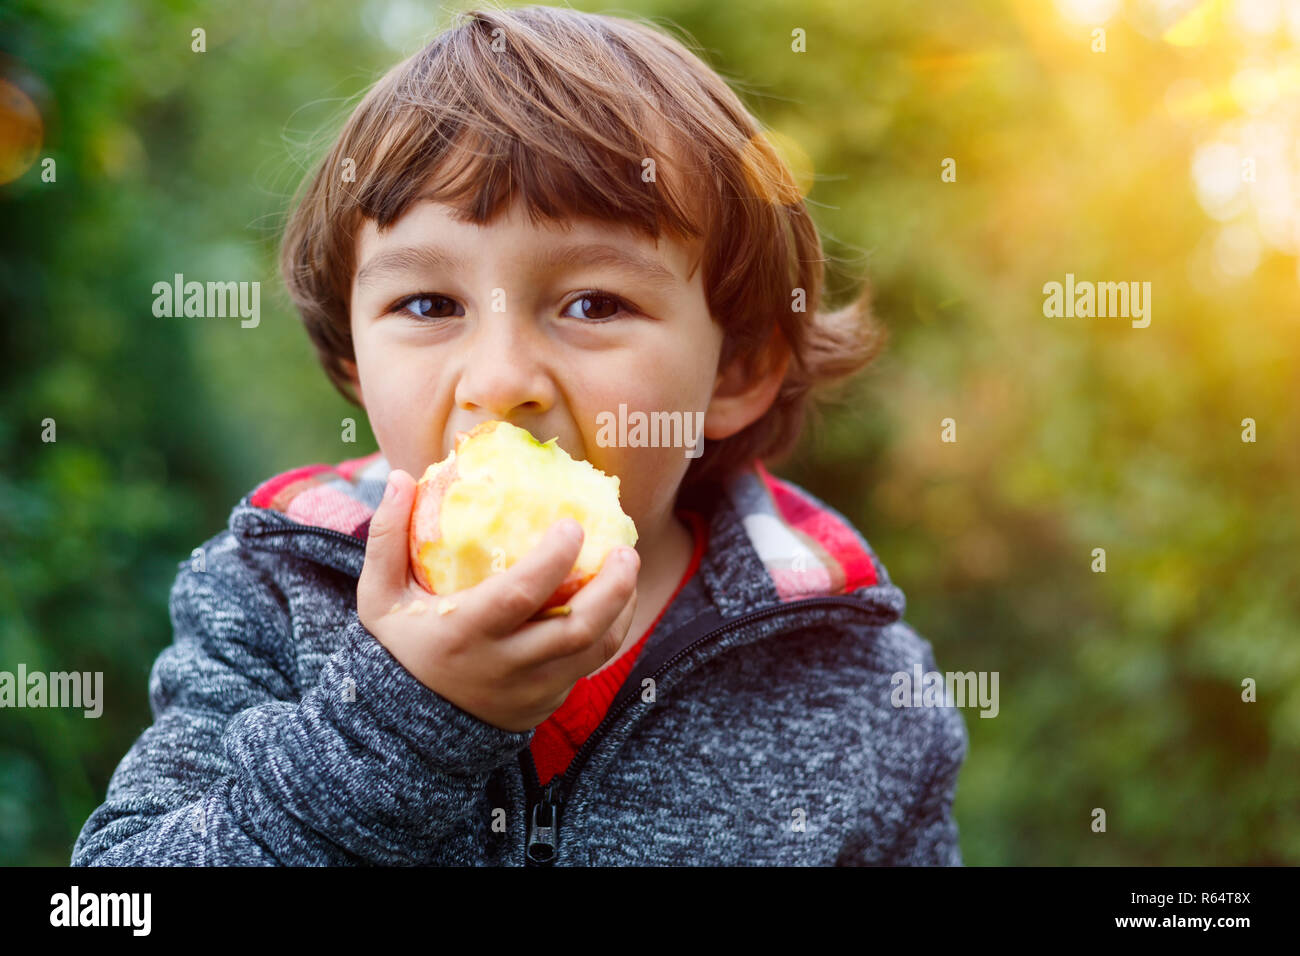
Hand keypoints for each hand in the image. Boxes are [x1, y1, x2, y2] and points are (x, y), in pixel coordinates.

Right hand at [356, 469, 639, 732]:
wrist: (408, 727)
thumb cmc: (399, 647)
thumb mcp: (379, 598)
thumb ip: (386, 539)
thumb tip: (402, 478)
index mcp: (464, 635)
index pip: (519, 596)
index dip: (553, 560)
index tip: (573, 526)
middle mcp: (504, 666)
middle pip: (576, 628)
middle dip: (612, 587)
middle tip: (626, 550)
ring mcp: (531, 690)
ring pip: (594, 649)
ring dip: (621, 607)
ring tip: (628, 567)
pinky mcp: (546, 703)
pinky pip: (589, 665)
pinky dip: (609, 630)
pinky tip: (614, 600)